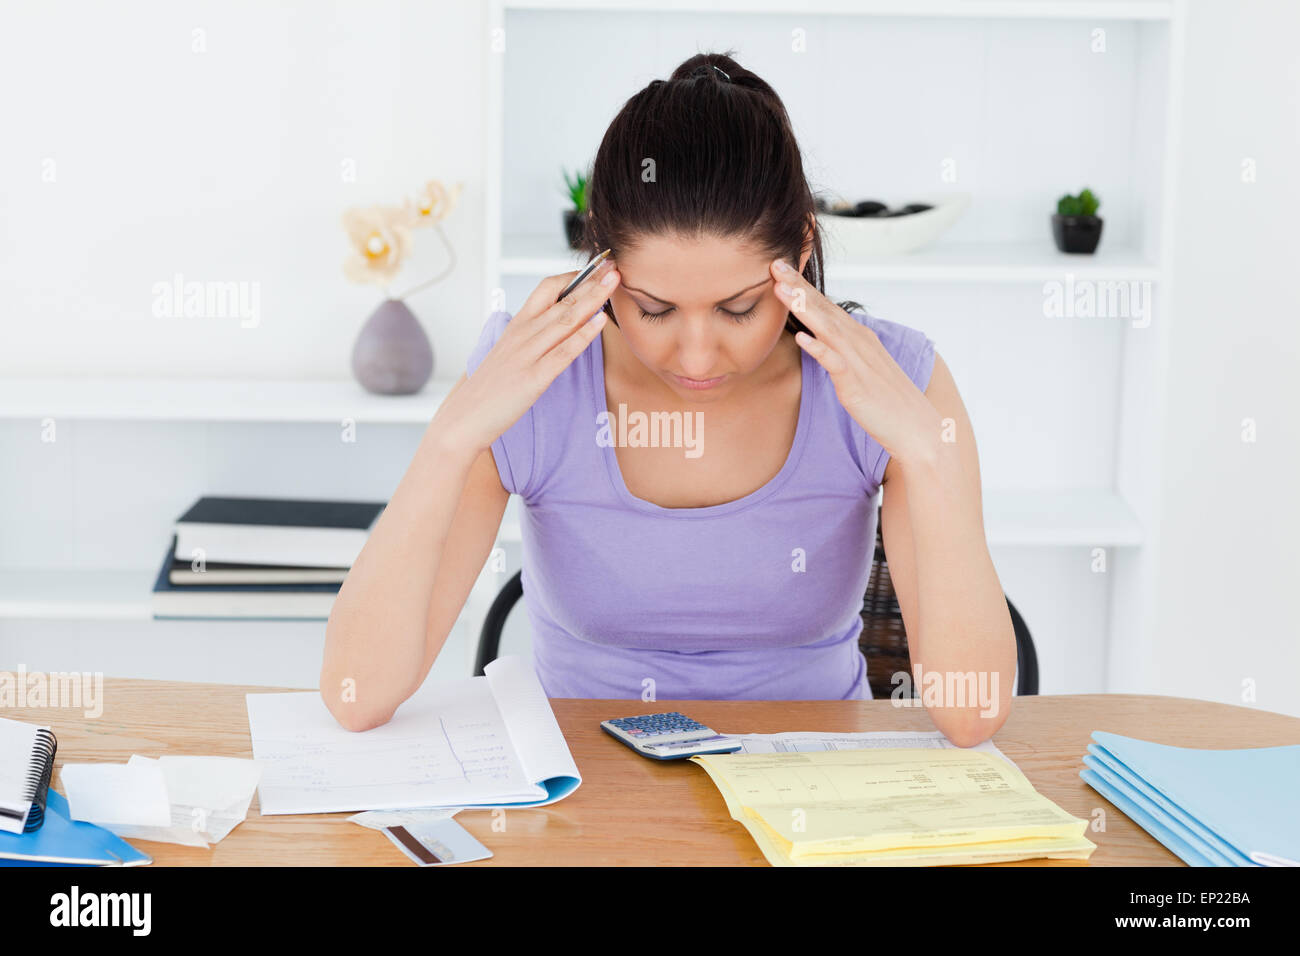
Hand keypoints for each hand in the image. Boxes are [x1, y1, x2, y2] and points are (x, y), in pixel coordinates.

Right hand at [435, 259, 619, 452]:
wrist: (465, 418)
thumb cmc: (489, 388)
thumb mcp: (508, 353)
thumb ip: (530, 337)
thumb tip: (554, 326)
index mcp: (517, 325)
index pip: (546, 288)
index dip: (574, 276)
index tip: (597, 268)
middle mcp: (522, 334)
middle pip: (562, 300)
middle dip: (591, 281)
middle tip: (614, 266)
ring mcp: (528, 354)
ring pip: (565, 319)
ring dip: (593, 298)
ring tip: (614, 282)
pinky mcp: (533, 377)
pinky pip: (564, 351)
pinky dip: (584, 334)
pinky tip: (600, 320)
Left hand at [770, 258, 940, 467]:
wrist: (916, 426)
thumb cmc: (887, 400)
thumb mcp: (861, 369)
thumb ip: (842, 352)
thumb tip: (821, 342)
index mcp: (858, 337)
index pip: (826, 306)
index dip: (803, 286)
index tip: (780, 268)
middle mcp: (858, 341)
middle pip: (823, 308)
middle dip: (798, 286)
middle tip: (774, 263)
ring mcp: (857, 360)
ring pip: (826, 328)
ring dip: (803, 307)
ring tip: (781, 289)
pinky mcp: (855, 382)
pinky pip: (834, 362)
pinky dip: (818, 348)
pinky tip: (801, 337)